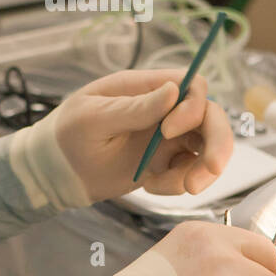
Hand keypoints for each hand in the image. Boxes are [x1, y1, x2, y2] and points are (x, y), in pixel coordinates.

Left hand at [50, 69, 233, 201]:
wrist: (57, 173)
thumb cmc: (67, 135)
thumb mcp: (94, 118)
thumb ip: (134, 108)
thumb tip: (173, 91)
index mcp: (146, 88)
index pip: (192, 86)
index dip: (193, 107)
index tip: (169, 131)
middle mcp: (164, 110)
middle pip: (211, 116)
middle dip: (218, 143)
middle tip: (211, 170)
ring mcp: (168, 137)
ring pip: (208, 146)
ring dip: (205, 169)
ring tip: (185, 188)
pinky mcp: (166, 163)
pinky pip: (190, 171)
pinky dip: (180, 183)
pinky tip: (151, 186)